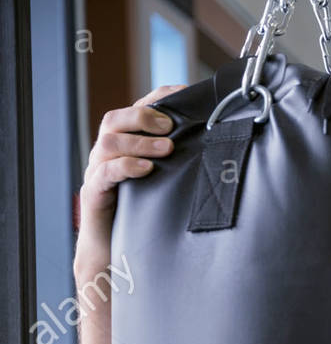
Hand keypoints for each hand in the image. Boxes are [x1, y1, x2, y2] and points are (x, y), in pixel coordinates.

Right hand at [75, 84, 181, 270]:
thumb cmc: (148, 213)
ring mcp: (98, 170)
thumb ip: (183, 163)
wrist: (117, 250)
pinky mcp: (94, 192)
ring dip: (139, 142)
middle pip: (115, 119)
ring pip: (109, 142)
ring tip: (166, 148)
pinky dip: (126, 166)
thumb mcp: (169, 182)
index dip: (159, 97)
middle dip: (143, 116)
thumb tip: (222, 148)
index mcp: (126, 143)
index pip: (137, 107)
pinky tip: (146, 169)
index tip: (185, 94)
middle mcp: (108, 152)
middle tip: (170, 125)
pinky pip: (105, 172)